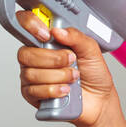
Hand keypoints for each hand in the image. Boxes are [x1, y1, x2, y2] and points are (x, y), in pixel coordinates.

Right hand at [15, 11, 117, 126]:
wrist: (99, 101)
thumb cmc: (94, 75)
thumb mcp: (91, 50)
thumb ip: (76, 37)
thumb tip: (58, 30)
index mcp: (47, 42)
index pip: (26, 26)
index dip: (30, 26)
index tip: (46, 34)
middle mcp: (36, 58)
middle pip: (25, 53)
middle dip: (52, 59)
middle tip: (71, 61)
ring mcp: (32, 77)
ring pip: (31, 73)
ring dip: (57, 76)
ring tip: (73, 78)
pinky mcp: (32, 95)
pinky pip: (34, 91)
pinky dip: (53, 90)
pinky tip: (65, 90)